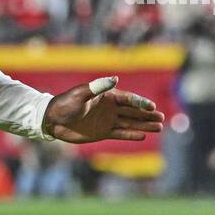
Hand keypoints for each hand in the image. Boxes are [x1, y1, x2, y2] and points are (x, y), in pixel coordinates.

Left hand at [42, 76, 164, 142]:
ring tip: (159, 127)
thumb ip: (97, 87)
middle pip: (133, 111)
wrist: (52, 120)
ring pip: (130, 123)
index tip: (152, 107)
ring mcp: (107, 120)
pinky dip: (131, 134)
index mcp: (107, 96)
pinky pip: (120, 133)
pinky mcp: (102, 132)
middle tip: (162, 118)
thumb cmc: (65, 103)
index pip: (128, 99)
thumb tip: (115, 79)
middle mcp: (110, 108)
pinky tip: (143, 135)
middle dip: (148, 115)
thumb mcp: (80, 94)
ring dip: (144, 125)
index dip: (141, 103)